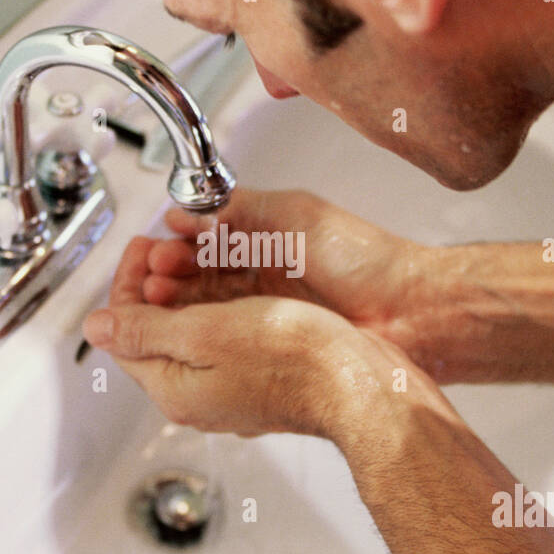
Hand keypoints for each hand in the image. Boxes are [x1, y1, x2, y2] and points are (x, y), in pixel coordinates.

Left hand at [82, 233, 426, 440]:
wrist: (363, 385)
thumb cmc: (296, 360)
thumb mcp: (205, 334)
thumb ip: (146, 329)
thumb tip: (97, 327)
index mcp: (174, 390)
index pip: (124, 333)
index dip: (127, 282)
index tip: (143, 247)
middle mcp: (198, 398)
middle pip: (155, 335)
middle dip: (155, 285)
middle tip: (165, 247)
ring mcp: (231, 393)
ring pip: (191, 336)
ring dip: (188, 293)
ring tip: (198, 259)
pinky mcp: (262, 383)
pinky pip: (225, 342)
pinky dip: (221, 310)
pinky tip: (237, 289)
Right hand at [138, 185, 435, 339]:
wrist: (406, 311)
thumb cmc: (363, 260)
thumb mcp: (293, 215)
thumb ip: (240, 209)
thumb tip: (191, 213)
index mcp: (265, 241)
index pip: (203, 243)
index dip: (174, 245)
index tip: (152, 246)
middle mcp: (261, 278)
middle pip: (196, 277)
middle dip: (166, 274)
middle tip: (147, 274)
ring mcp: (264, 313)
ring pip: (204, 307)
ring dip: (175, 301)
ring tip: (155, 294)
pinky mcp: (271, 343)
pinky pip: (223, 334)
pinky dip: (197, 327)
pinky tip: (181, 321)